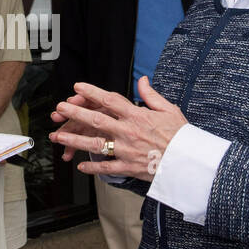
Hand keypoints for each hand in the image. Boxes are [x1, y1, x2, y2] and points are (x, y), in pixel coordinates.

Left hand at [49, 77, 187, 181]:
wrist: (189, 162)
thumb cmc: (181, 136)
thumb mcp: (169, 110)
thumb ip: (151, 95)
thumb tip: (143, 80)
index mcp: (137, 116)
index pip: (110, 100)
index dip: (91, 93)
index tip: (77, 87)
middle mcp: (128, 132)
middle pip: (96, 120)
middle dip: (75, 113)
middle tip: (60, 108)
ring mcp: (126, 150)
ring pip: (95, 145)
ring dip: (75, 140)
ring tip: (59, 137)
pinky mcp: (128, 167)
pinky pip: (106, 167)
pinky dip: (92, 167)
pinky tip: (80, 166)